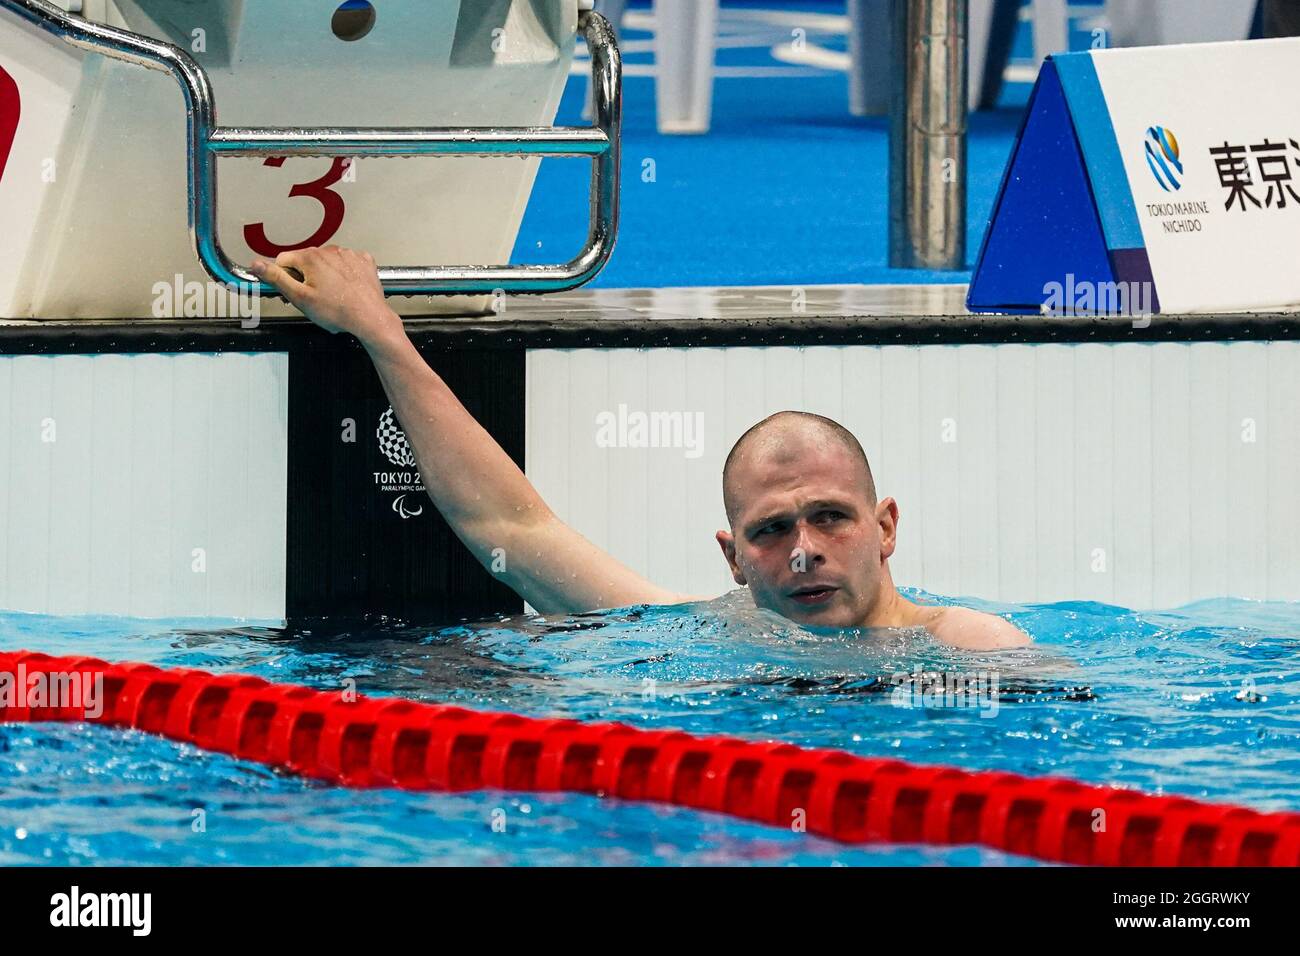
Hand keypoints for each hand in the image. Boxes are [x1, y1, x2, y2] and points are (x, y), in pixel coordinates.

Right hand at [250, 245, 400, 344]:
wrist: (370, 318)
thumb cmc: (338, 311)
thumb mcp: (300, 297)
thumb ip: (276, 278)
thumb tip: (256, 264)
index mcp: (310, 257)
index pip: (283, 260)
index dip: (284, 278)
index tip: (290, 290)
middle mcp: (330, 251)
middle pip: (306, 261)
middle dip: (305, 277)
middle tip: (313, 298)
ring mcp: (348, 255)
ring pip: (326, 262)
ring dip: (325, 275)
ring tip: (332, 296)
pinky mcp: (362, 261)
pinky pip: (346, 264)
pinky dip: (344, 274)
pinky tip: (346, 289)